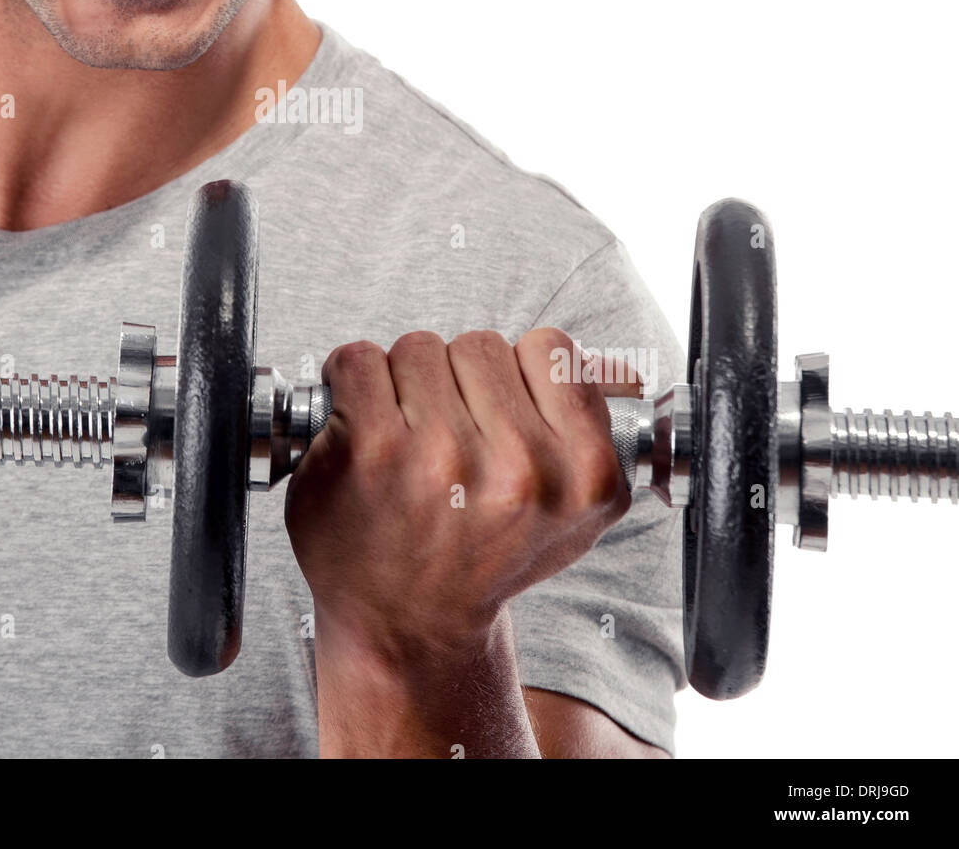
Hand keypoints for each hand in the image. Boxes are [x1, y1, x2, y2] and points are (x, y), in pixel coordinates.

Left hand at [284, 328, 640, 663]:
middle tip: (448, 440)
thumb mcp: (570, 511)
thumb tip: (618, 368)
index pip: (552, 349)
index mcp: (583, 475)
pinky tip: (360, 428)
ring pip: (419, 347)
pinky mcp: (367, 451)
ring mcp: (439, 459)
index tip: (499, 413)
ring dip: (404, 382)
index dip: (517, 374)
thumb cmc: (483, 551)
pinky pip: (357, 359)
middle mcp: (517, 470)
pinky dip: (349, 381)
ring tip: (406, 442)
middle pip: (480, 345)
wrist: (407, 623)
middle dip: (458, 379)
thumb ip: (594, 427)